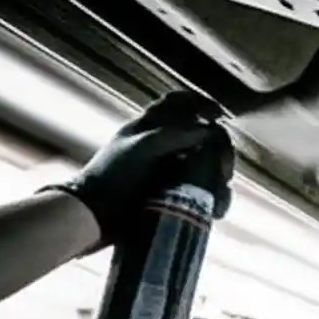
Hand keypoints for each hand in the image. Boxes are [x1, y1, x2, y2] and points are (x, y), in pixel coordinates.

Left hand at [45, 91, 234, 242]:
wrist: (96, 216)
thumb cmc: (113, 176)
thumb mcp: (143, 147)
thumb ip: (177, 134)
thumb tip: (212, 132)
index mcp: (150, 126)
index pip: (179, 102)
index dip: (201, 102)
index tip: (219, 115)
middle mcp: (163, 145)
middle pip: (203, 136)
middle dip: (219, 148)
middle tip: (223, 166)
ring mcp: (169, 171)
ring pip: (208, 165)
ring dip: (219, 176)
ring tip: (220, 192)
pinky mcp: (173, 195)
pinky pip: (203, 192)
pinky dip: (214, 198)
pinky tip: (216, 210)